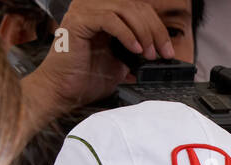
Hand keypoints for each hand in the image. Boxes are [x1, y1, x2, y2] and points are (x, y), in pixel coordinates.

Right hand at [23, 0, 178, 128]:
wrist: (63, 90)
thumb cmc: (85, 78)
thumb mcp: (120, 64)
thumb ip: (136, 54)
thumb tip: (159, 55)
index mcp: (105, 14)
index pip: (139, 9)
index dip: (158, 28)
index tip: (168, 50)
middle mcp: (93, 7)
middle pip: (136, 7)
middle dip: (155, 31)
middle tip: (162, 53)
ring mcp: (84, 11)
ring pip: (126, 10)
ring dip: (143, 33)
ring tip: (148, 54)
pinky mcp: (78, 20)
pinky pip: (110, 19)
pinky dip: (127, 34)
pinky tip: (135, 49)